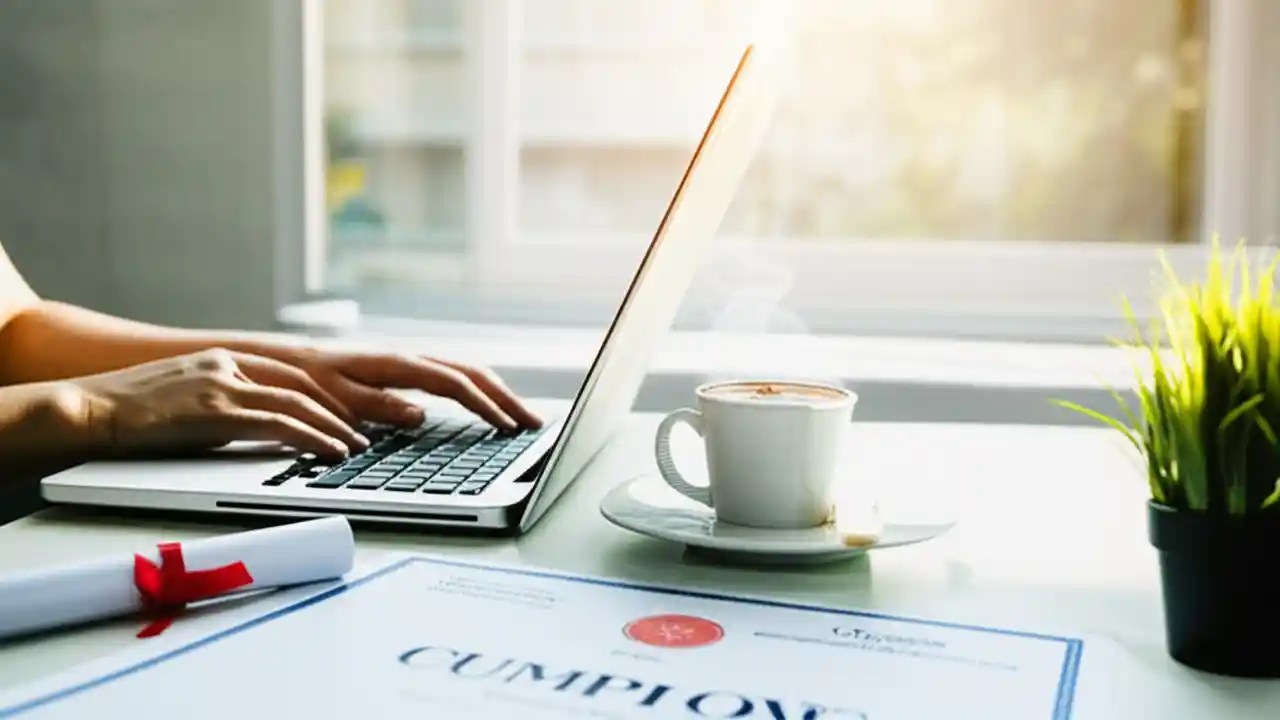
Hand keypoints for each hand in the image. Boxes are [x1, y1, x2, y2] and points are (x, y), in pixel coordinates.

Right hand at [69, 349, 368, 459]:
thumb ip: (218, 407)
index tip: (345, 412)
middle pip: (302, 382)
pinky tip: (331, 450)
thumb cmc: (125, 416)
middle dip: (339, 408)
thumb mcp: (181, 402)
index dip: (322, 394)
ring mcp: (221, 384)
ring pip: (297, 401)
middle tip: (364, 431)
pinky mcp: (214, 410)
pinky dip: (312, 436)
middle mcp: (226, 365)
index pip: (287, 372)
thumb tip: (250, 431)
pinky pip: (279, 423)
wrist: (84, 410)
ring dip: (333, 426)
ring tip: (355, 446)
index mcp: (219, 359)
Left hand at [268, 348, 541, 432]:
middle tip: (535, 424)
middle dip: (507, 398)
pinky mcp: (405, 372)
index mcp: (396, 364)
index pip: (453, 383)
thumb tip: (421, 414)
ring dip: (497, 394)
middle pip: (472, 373)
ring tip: (522, 419)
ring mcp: (410, 364)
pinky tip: (485, 409)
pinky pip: (452, 379)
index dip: (485, 406)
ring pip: (466, 373)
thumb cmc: (303, 381)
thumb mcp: (334, 397)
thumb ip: (377, 406)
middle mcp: (409, 359)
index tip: (509, 427)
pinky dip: (477, 393)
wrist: (281, 361)